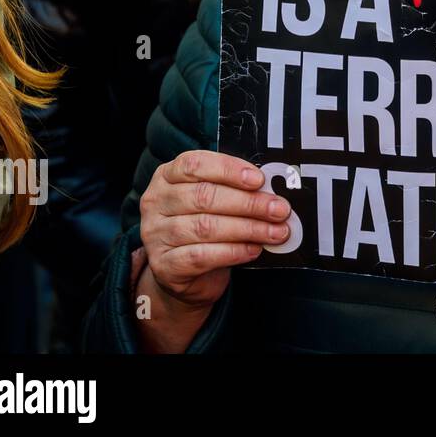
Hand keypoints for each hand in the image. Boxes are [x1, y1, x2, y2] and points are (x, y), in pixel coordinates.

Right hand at [138, 150, 290, 310]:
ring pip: (205, 227)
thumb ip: (234, 189)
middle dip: (248, 203)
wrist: (182, 272)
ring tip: (275, 232)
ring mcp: (155, 234)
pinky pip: (201, 256)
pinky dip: (233, 252)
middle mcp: (156, 201)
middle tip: (279, 210)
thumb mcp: (214, 200)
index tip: (259, 180)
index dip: (229, 170)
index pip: (194, 164)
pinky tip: (254, 249)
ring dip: (248, 229)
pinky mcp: (163, 264)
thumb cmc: (203, 224)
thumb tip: (271, 191)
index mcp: (167, 176)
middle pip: (204, 196)